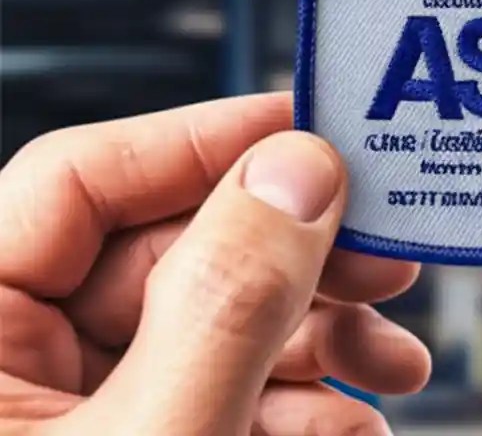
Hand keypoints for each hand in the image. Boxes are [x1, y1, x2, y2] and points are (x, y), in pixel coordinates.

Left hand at [0, 94, 429, 434]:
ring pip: (211, 329)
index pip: (77, 180)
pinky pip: (217, 398)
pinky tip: (352, 424)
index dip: (205, 143)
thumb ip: (225, 305)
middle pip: (169, 256)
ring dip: (319, 343)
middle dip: (297, 265)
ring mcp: (72, 416)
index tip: (313, 130)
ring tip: (390, 364)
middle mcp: (13, 364)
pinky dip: (297, 407)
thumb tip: (296, 174)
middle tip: (382, 259)